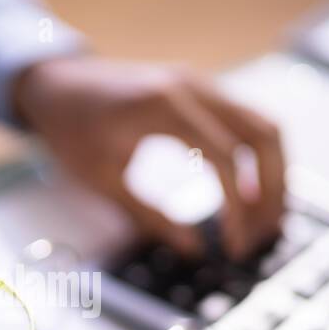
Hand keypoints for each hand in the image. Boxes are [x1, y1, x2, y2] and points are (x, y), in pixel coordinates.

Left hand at [12, 55, 285, 258]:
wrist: (55, 82)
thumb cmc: (70, 129)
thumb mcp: (101, 180)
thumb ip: (149, 216)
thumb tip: (194, 248)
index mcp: (163, 105)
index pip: (223, 156)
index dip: (237, 206)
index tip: (234, 244)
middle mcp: (192, 86)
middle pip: (261, 135)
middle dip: (271, 190)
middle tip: (264, 236)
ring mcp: (202, 83)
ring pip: (263, 125)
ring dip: (273, 173)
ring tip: (265, 220)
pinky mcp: (203, 91)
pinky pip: (247, 121)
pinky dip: (258, 158)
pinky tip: (251, 194)